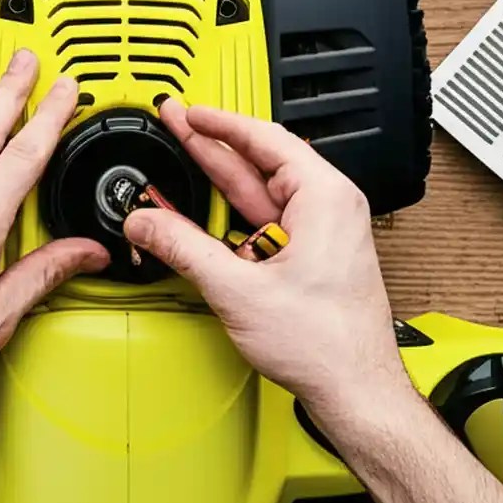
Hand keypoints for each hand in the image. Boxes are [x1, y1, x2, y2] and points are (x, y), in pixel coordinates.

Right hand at [123, 100, 412, 416]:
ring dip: (219, 182)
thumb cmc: (327, 344)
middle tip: (174, 124)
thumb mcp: (239, 290)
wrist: (356, 390)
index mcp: (324, 198)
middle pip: (260, 162)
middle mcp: (329, 209)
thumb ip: (184, 249)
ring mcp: (322, 233)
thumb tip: (146, 223)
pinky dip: (231, 217)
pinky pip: (266, 222)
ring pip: (260, 194)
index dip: (220, 122)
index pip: (266, 138)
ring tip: (179, 160)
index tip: (190, 112)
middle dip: (211, 145)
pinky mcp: (312, 257)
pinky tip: (201, 217)